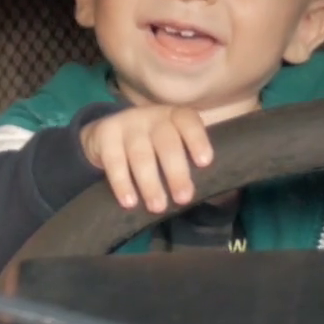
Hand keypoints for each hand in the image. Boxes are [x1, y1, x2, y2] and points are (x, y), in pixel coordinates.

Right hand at [81, 105, 213, 212]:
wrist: (106, 133)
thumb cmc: (152, 145)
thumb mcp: (172, 143)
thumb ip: (189, 161)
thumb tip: (218, 194)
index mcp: (174, 116)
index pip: (188, 122)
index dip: (197, 140)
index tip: (205, 162)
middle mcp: (152, 116)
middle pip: (166, 143)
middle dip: (176, 172)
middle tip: (183, 199)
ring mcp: (127, 124)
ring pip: (140, 155)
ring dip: (150, 183)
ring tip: (158, 207)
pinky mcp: (105, 135)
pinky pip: (114, 162)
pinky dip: (122, 184)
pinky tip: (129, 201)